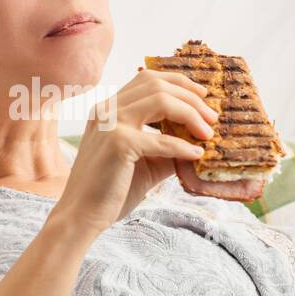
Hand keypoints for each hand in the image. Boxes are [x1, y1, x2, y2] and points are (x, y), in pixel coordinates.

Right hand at [50, 67, 217, 239]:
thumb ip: (168, 147)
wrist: (81, 216)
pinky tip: (196, 155)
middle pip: (157, 85)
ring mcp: (110, 123)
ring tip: (207, 133)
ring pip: (161, 100)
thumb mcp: (145, 162)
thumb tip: (201, 141)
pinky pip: (160, 139)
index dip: (179, 82)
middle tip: (212, 118)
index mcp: (109, 109)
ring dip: (191, 114)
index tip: (202, 95)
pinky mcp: (118, 143)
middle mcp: (107, 109)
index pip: (147, 79)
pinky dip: (182, 146)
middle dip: (191, 98)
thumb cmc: (111, 191)